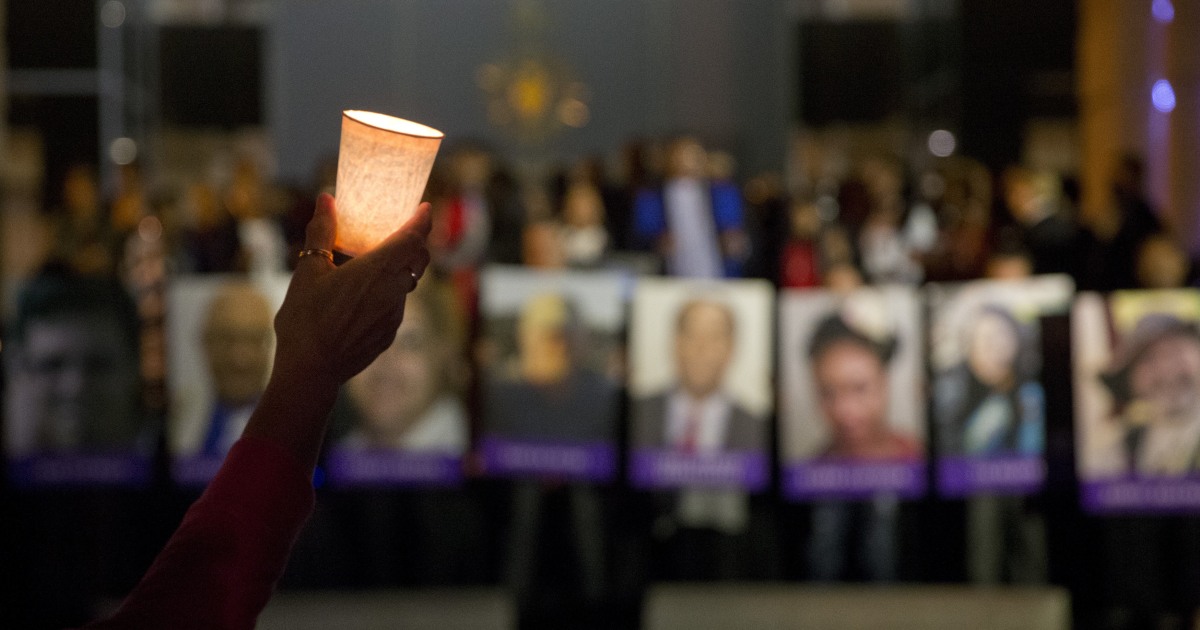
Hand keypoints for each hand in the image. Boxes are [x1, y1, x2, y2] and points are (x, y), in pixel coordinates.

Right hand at [273, 193, 432, 388]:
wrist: (310, 370)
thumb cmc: (306, 319)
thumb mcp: (308, 270)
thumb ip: (322, 232)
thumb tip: (326, 200)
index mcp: (377, 270)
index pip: (413, 239)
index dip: (423, 221)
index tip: (425, 209)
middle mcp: (394, 292)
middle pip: (419, 261)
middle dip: (416, 243)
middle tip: (404, 232)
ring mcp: (394, 316)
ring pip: (407, 285)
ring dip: (400, 270)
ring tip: (376, 265)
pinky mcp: (389, 335)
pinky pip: (396, 306)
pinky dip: (388, 294)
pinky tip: (364, 298)